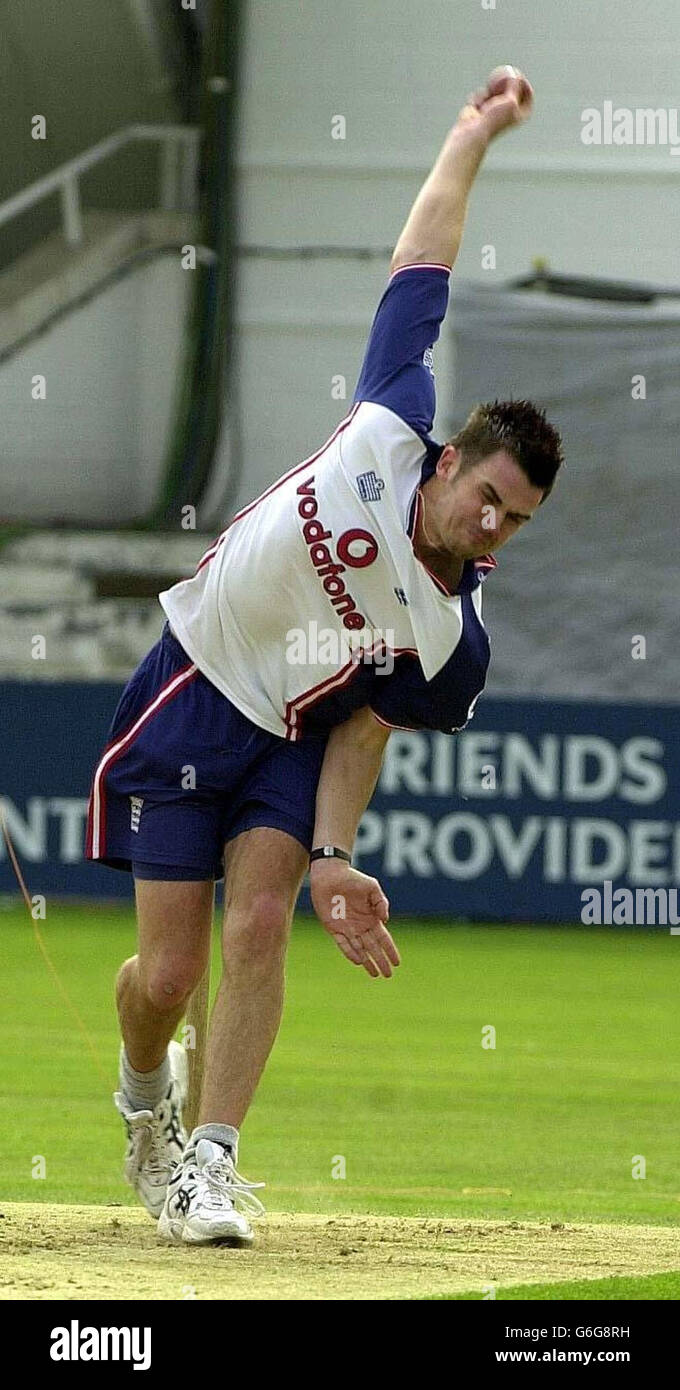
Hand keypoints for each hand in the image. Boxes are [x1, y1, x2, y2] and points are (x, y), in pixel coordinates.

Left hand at [310, 860, 399, 978]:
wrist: (330, 874)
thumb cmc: (352, 878)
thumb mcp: (372, 887)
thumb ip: (381, 903)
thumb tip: (385, 920)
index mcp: (371, 917)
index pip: (383, 938)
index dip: (390, 950)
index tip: (397, 962)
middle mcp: (360, 926)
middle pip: (373, 947)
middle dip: (381, 961)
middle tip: (388, 975)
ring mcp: (347, 928)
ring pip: (359, 949)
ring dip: (367, 962)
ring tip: (375, 974)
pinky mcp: (333, 928)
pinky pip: (343, 943)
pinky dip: (351, 952)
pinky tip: (359, 961)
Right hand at [458, 65, 533, 140]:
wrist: (474, 132)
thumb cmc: (494, 119)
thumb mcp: (510, 100)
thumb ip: (515, 85)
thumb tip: (516, 73)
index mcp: (520, 115)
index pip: (528, 95)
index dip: (524, 82)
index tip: (518, 75)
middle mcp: (509, 112)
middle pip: (513, 89)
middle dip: (509, 78)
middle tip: (507, 70)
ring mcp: (495, 109)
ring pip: (494, 90)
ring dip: (487, 93)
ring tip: (485, 103)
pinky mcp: (482, 107)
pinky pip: (481, 94)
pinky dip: (478, 98)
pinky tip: (475, 107)